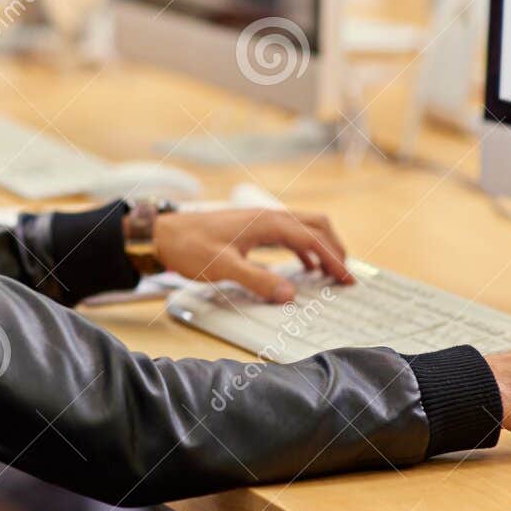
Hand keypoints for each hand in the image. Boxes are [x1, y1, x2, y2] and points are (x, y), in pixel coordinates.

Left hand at [152, 208, 352, 303]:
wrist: (163, 234)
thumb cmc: (189, 247)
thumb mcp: (224, 267)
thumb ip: (257, 280)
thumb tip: (289, 294)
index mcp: (267, 222)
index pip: (313, 238)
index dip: (334, 259)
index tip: (347, 279)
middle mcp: (268, 216)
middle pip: (316, 226)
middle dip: (336, 249)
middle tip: (347, 276)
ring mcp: (261, 220)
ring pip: (304, 229)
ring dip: (322, 248)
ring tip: (332, 273)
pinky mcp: (253, 229)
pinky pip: (289, 235)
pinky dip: (304, 249)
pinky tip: (304, 267)